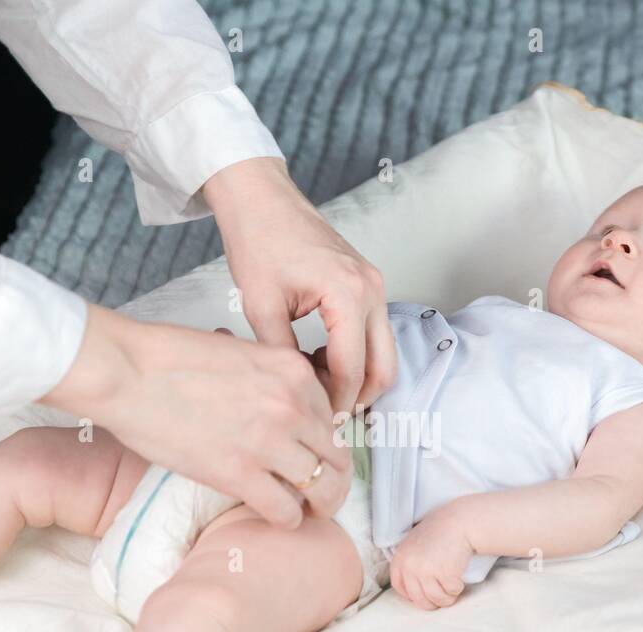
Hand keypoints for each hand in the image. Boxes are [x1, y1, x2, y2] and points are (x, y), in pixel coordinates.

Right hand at [42, 303, 351, 528]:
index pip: (335, 417)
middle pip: (337, 455)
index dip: (329, 442)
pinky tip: (279, 519)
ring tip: (310, 512)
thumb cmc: (171, 358)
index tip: (320, 456)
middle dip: (335, 478)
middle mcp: (292, 405)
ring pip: (321, 487)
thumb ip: (271, 378)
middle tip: (326, 494)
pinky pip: (285, 510)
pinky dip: (287, 520)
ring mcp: (270, 441)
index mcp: (294, 371)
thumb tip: (280, 400)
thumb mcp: (241, 352)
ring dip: (319, 504)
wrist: (129, 372)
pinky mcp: (241, 474)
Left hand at [203, 157, 395, 413]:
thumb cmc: (258, 242)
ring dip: (358, 378)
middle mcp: (372, 291)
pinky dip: (355, 355)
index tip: (314, 419)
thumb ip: (281, 354)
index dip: (333, 402)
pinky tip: (319, 357)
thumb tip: (295, 392)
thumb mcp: (260, 306)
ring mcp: (375, 287)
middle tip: (322, 412)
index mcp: (348, 295)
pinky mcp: (369, 286)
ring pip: (384, 354)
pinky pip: (374, 334)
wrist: (262, 201)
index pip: (352, 370)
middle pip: (383, 368)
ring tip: (316, 382)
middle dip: (356, 398)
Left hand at [389, 506, 475, 610]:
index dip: (412, 595)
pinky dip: (457, 589)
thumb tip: (412, 589)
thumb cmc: (440, 531)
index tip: (423, 596)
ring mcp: (426, 570)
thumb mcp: (415, 543)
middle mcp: (410, 566)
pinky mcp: (443, 573)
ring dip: (446, 598)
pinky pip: (450, 592)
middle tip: (441, 598)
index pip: (399, 587)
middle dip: (432, 603)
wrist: (459, 521)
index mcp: (400, 558)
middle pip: (418, 599)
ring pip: (436, 599)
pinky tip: (459, 579)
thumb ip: (410, 562)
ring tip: (452, 589)